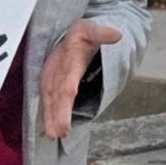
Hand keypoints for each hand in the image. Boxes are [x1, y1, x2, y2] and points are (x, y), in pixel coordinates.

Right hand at [40, 19, 122, 140]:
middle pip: (57, 93)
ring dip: (50, 118)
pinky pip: (47, 102)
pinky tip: (49, 130)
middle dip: (57, 112)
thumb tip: (118, 34)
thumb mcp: (91, 29)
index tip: (71, 96)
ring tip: (53, 135)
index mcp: (68, 57)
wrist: (67, 37)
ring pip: (50, 100)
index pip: (69, 74)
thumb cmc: (82, 36)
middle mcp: (57, 70)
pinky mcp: (49, 87)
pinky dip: (47, 116)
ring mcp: (51, 79)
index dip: (68, 87)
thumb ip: (102, 32)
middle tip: (61, 130)